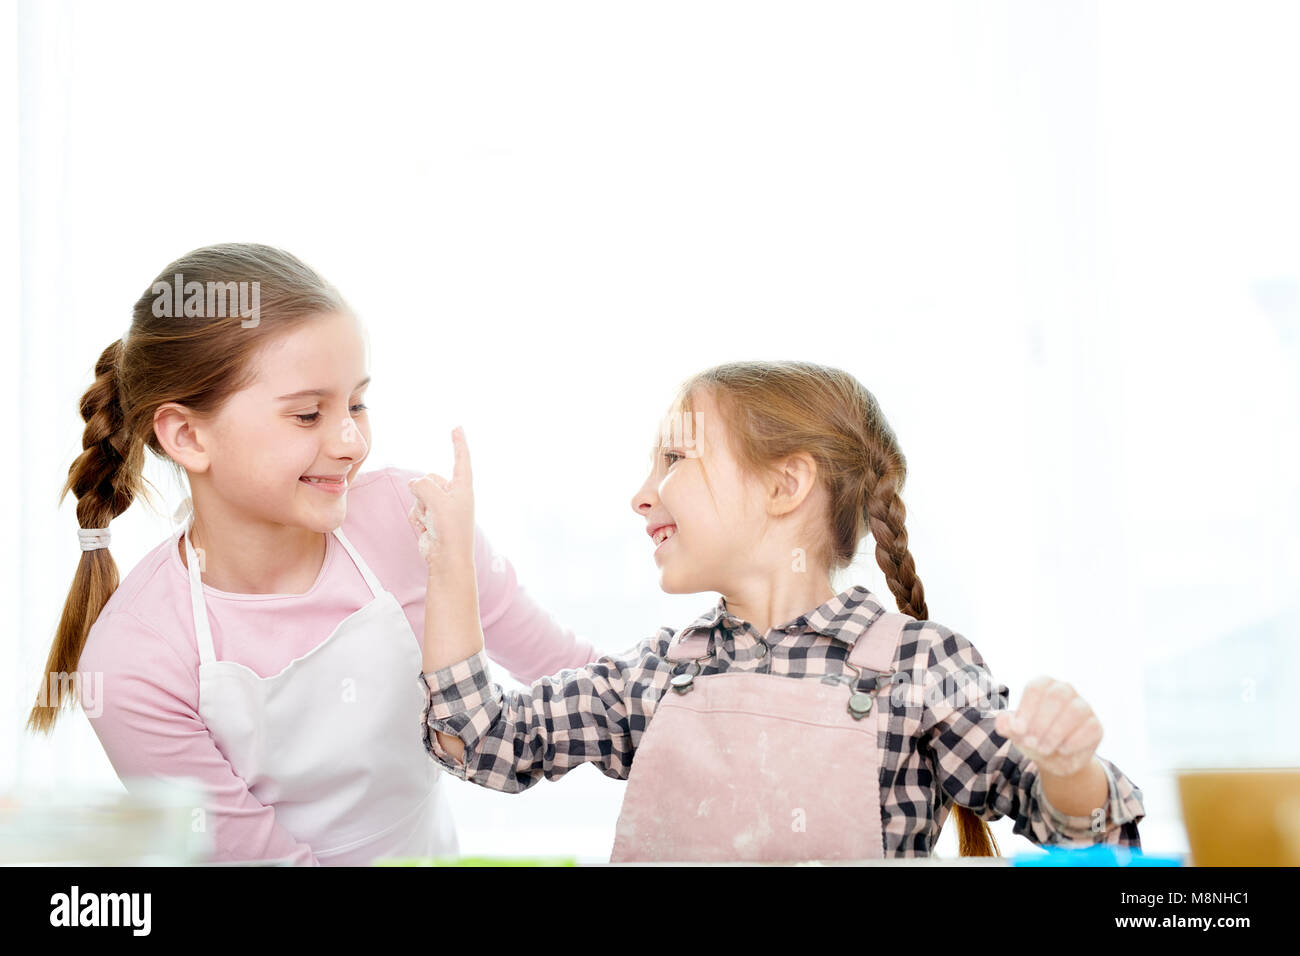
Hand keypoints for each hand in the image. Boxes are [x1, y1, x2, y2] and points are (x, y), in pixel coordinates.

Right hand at [407, 426, 474, 568]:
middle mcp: (453, 494)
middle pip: (429, 478)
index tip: (457, 427)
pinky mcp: (430, 518)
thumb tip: (414, 484)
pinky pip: (415, 509)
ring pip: (419, 494)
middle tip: (434, 509)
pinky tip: (426, 529)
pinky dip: (417, 518)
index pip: (461, 459)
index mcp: (463, 487)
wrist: (445, 558)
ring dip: (420, 508)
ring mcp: (441, 507)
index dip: (459, 442)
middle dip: (424, 492)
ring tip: (431, 522)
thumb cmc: (450, 529)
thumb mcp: (437, 500)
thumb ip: (423, 484)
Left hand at [994, 676, 1101, 777]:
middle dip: (1041, 722)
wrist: (1053, 758)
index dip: (1026, 709)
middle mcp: (1065, 690)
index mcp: (1043, 685)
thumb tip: (1004, 721)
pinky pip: (1090, 728)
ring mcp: (1083, 706)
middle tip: (1031, 742)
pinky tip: (1062, 750)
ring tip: (1043, 748)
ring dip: (1056, 732)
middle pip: (1056, 696)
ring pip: (1075, 710)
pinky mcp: (1095, 725)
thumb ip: (1006, 725)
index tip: (1018, 730)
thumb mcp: (1016, 732)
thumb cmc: (1032, 737)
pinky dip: (1073, 741)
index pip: (1036, 687)